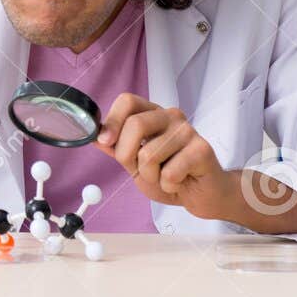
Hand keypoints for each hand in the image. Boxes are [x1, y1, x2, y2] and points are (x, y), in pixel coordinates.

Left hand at [94, 93, 234, 219]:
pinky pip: (169, 172)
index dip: (112, 121)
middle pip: (136, 124)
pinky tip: (179, 182)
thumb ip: (117, 149)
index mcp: (153, 115)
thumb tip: (94, 136)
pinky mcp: (201, 150)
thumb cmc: (170, 175)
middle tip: (140, 170)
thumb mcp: (135, 164)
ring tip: (165, 176)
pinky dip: (168, 185)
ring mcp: (188, 131)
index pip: (127, 101)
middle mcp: (171, 117)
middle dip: (128, 156)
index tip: (106, 142)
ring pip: (149, 154)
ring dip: (150, 176)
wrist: (202, 194)